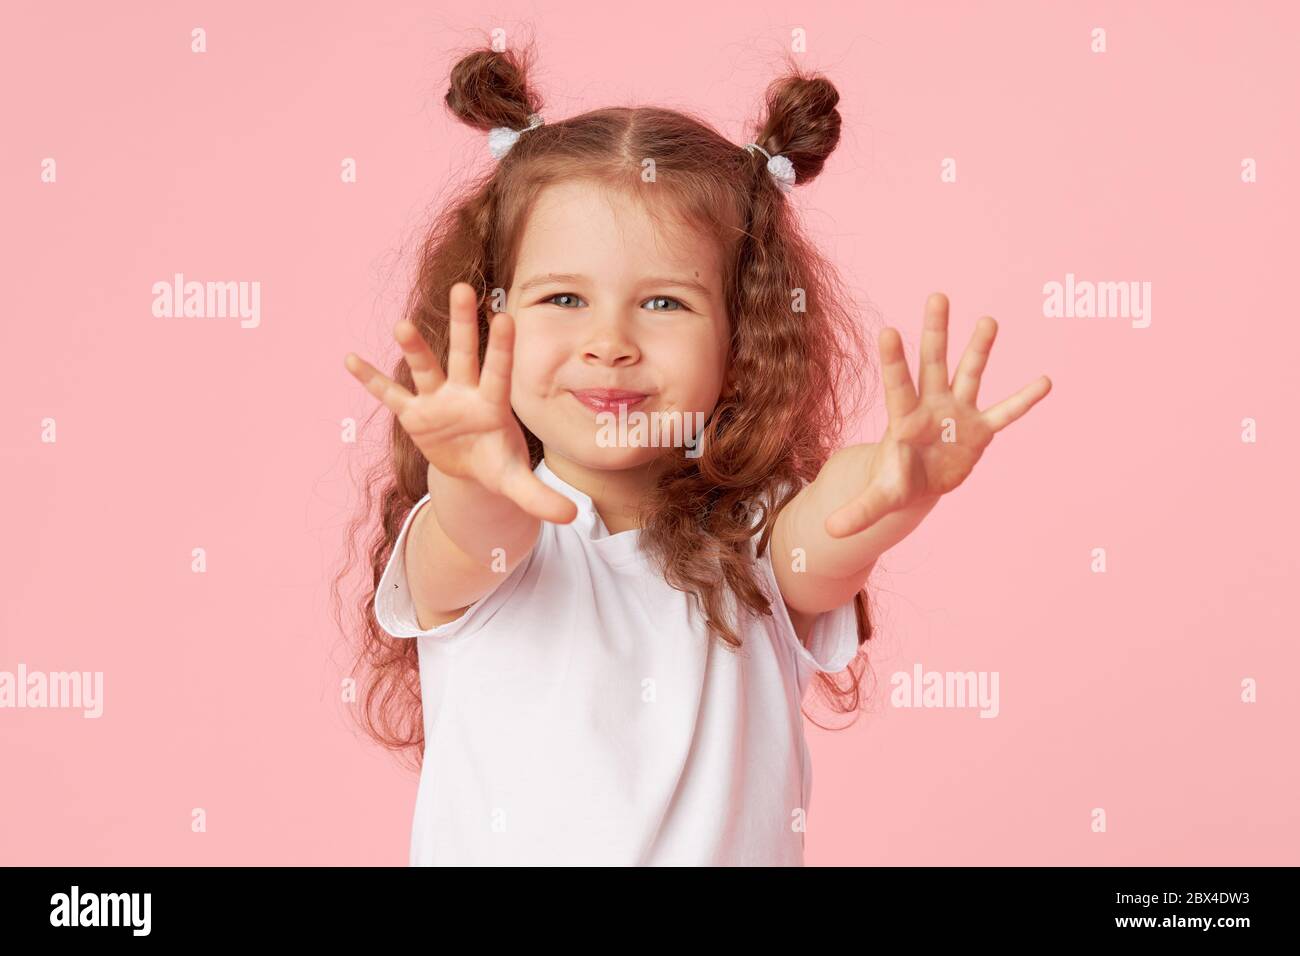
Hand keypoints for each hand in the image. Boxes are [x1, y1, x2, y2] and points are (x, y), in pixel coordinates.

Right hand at [343, 281, 576, 524]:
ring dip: (414, 347)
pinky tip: (351, 359)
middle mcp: (465, 392)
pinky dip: (371, 379)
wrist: (471, 468)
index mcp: (493, 404)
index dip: (501, 347)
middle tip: (463, 289)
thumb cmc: (498, 464)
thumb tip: (573, 516)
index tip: (505, 316)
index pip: (499, 372)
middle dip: (463, 325)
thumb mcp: (517, 483)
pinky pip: (390, 394)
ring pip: (426, 368)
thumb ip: (541, 497)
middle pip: (464, 354)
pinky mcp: (414, 412)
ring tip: (402, 324)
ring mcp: (437, 399)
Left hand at [825, 293, 1050, 537]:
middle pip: (932, 363)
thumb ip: (859, 511)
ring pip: (969, 374)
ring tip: (988, 320)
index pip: (897, 385)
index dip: (893, 361)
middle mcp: (931, 405)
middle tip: (937, 296)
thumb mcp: (878, 498)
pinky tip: (1044, 381)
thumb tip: (830, 532)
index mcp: (903, 418)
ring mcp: (957, 413)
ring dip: (979, 349)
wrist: (916, 482)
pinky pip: (1005, 412)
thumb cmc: (893, 481)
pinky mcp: (979, 430)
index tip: (888, 330)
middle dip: (935, 332)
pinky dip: (1023, 400)